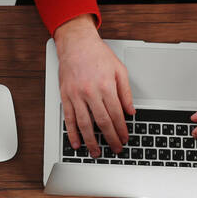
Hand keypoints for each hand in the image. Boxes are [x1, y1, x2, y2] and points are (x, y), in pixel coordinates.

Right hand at [53, 14, 133, 157]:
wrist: (76, 44)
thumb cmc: (98, 55)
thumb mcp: (119, 70)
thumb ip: (125, 92)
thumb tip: (131, 111)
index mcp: (106, 86)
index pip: (116, 114)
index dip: (121, 129)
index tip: (124, 138)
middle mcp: (91, 92)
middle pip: (102, 122)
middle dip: (110, 138)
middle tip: (115, 149)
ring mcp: (76, 95)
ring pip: (85, 124)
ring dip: (91, 141)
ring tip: (96, 152)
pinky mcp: (65, 96)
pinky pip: (69, 119)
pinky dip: (72, 133)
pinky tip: (77, 143)